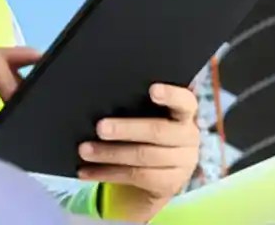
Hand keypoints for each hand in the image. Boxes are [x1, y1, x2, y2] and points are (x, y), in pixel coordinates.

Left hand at [77, 83, 199, 222]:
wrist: (163, 172)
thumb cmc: (150, 133)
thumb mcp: (153, 118)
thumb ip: (140, 108)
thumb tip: (102, 101)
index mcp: (185, 114)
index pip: (185, 102)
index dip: (170, 95)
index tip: (152, 90)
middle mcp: (189, 137)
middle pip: (157, 132)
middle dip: (126, 129)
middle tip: (100, 127)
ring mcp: (182, 163)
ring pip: (142, 157)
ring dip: (110, 154)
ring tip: (85, 150)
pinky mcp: (170, 184)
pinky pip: (135, 177)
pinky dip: (106, 174)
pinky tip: (86, 171)